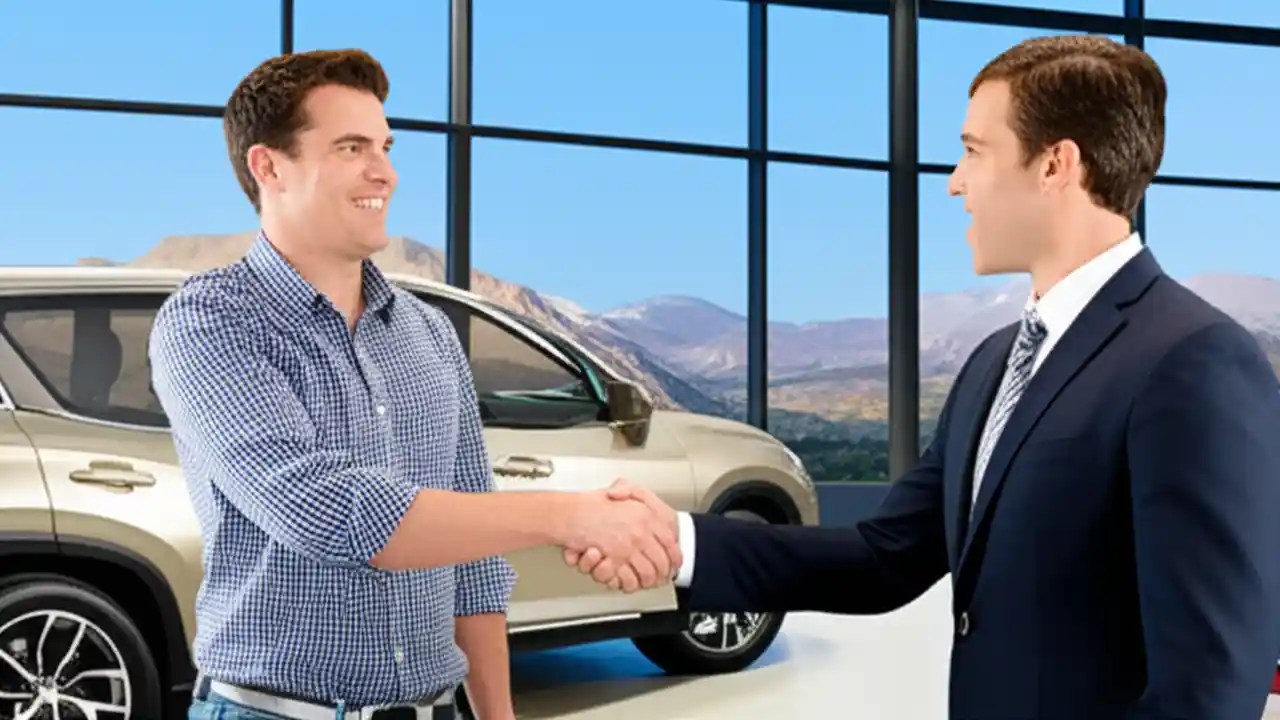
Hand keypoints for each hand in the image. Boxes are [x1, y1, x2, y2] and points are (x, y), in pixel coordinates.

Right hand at [563, 479, 677, 590]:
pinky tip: (629, 582)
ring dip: (648, 581)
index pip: (671, 540)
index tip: (675, 562)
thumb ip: (638, 494)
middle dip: (663, 573)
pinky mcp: (614, 561)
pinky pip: (629, 580)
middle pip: (662, 560)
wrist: (570, 514)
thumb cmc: (592, 504)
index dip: (675, 555)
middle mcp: (640, 531)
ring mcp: (628, 547)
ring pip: (648, 573)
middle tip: (661, 577)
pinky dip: (630, 584)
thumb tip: (652, 507)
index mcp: (646, 515)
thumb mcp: (622, 489)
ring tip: (646, 582)